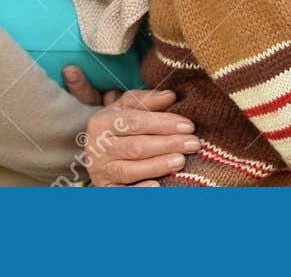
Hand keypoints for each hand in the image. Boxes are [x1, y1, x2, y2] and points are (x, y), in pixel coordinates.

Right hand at [69, 83, 197, 186]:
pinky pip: (123, 193)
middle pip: (136, 146)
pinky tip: (158, 187)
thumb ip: (147, 100)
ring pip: (130, 170)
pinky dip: (140, 191)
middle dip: (167, 144)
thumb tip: (170, 95)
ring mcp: (101, 171)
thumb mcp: (126, 109)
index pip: (135, 122)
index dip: (163, 123)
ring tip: (181, 161)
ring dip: (158, 165)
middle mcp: (97, 148)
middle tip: (193, 144)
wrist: (97, 155)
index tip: (188, 126)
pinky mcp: (106, 190)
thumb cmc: (118, 129)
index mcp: (102, 122)